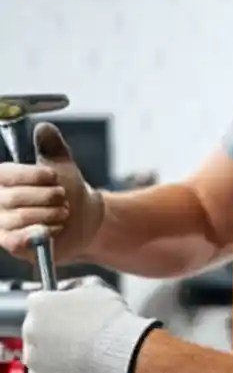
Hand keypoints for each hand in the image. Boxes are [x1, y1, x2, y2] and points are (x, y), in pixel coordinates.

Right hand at [0, 123, 102, 262]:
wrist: (83, 218)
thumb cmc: (67, 189)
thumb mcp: (62, 165)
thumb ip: (52, 146)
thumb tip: (44, 128)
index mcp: (3, 177)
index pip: (7, 174)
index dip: (32, 175)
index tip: (54, 176)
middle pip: (14, 198)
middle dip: (46, 197)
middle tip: (63, 196)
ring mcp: (1, 223)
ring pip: (20, 218)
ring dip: (49, 214)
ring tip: (63, 211)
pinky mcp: (11, 243)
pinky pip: (18, 240)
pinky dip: (40, 233)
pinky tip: (54, 227)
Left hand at [22, 278, 159, 372]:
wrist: (121, 352)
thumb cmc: (112, 321)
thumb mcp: (97, 287)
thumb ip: (77, 287)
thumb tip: (72, 289)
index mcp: (39, 304)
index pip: (39, 303)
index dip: (56, 308)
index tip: (67, 313)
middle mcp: (29, 329)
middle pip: (36, 330)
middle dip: (53, 333)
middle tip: (78, 336)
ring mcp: (33, 357)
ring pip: (39, 355)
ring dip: (54, 355)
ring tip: (82, 355)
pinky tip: (78, 369)